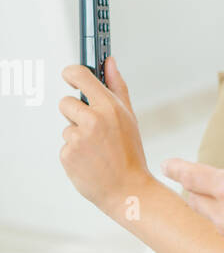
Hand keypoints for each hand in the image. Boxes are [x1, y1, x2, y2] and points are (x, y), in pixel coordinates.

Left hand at [59, 58, 151, 218]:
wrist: (128, 190)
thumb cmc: (130, 154)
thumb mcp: (129, 118)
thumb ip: (117, 87)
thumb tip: (110, 62)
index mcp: (109, 107)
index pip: (81, 76)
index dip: (71, 73)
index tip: (70, 75)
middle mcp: (93, 120)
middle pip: (66, 103)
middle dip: (75, 114)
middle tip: (92, 129)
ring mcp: (78, 138)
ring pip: (66, 127)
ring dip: (77, 136)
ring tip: (95, 150)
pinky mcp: (68, 155)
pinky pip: (65, 146)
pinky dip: (74, 153)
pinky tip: (90, 161)